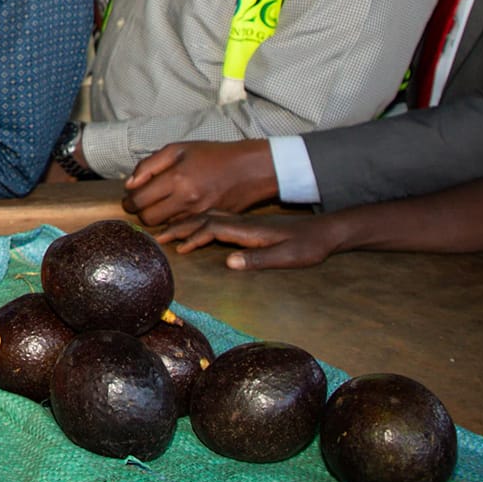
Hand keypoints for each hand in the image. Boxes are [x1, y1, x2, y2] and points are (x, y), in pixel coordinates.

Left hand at [121, 140, 278, 226]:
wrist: (250, 169)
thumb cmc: (212, 155)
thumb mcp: (179, 149)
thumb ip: (149, 166)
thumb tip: (129, 185)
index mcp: (176, 179)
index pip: (140, 200)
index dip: (129, 201)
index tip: (130, 198)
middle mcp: (186, 200)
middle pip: (149, 219)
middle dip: (140, 212)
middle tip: (140, 203)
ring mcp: (198, 214)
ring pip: (164, 226)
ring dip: (156, 218)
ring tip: (159, 204)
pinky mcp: (208, 222)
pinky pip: (181, 228)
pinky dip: (173, 222)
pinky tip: (175, 210)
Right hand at [153, 212, 338, 269]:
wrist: (325, 232)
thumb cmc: (308, 247)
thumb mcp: (287, 256)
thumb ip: (259, 259)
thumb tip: (230, 263)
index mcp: (249, 231)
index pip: (213, 229)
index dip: (193, 237)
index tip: (176, 248)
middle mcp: (243, 224)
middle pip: (204, 220)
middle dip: (179, 227)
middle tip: (157, 235)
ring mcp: (244, 223)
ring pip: (207, 217)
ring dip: (186, 223)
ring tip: (167, 230)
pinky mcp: (248, 225)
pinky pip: (215, 219)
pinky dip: (198, 222)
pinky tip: (192, 227)